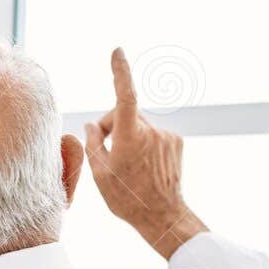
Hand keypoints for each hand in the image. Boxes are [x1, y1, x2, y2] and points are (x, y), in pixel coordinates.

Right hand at [83, 48, 206, 259]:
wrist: (162, 215)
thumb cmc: (127, 199)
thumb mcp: (100, 174)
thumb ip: (94, 144)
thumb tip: (92, 126)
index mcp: (129, 137)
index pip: (125, 96)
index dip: (120, 72)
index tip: (117, 53)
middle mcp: (150, 131)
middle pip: (125, 114)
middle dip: (113, 125)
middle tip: (105, 150)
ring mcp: (166, 135)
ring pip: (140, 126)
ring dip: (130, 137)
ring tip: (128, 166)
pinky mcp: (176, 142)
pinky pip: (154, 135)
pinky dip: (145, 144)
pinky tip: (143, 166)